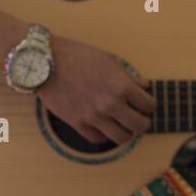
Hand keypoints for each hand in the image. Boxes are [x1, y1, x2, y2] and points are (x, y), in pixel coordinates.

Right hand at [37, 35, 154, 145]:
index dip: (150, 105)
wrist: (45, 62)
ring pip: (121, 138)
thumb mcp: (109, 60)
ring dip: (125, 133)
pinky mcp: (77, 123)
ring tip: (122, 125)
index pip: (149, 105)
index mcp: (122, 86)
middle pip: (140, 126)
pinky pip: (96, 139)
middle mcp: (110, 104)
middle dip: (143, 122)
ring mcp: (93, 116)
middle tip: (138, 118)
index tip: (145, 104)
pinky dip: (103, 136)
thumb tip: (144, 86)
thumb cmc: (77, 56)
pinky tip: (102, 127)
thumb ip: (129, 76)